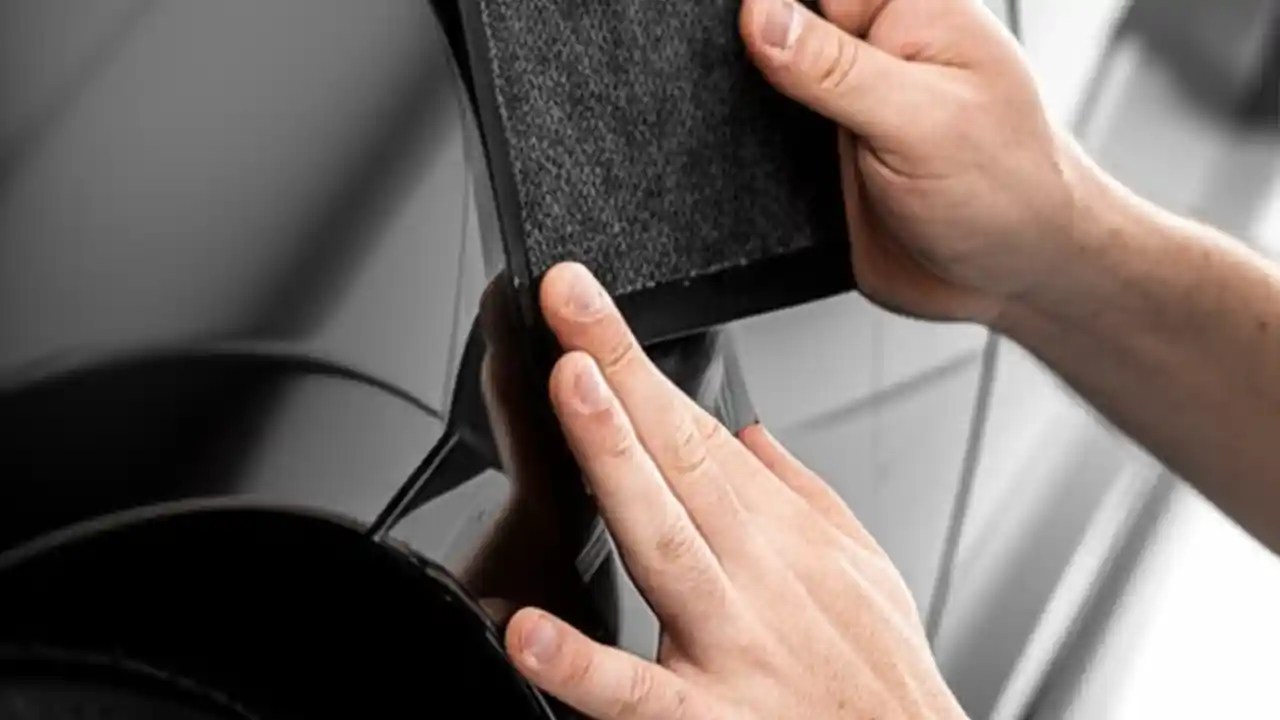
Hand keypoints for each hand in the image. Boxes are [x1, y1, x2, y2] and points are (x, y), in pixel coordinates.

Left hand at [504, 263, 965, 719]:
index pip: (693, 425)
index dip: (634, 359)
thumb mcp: (864, 565)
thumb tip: (748, 431)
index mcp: (779, 533)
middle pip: (677, 456)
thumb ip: (800, 491)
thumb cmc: (883, 676)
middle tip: (569, 304)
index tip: (584, 303)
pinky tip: (529, 632)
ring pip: (661, 541)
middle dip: (618, 372)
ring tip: (571, 392)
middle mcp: (754, 573)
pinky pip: (638, 693)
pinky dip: (585, 664)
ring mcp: (730, 642)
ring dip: (615, 462)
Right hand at [740, 0, 1084, 322]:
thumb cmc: (1008, 190)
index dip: (776, 9)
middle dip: (760, 59)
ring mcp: (847, 102)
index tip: (755, 42)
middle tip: (799, 107)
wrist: (1012, 277)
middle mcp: (876, 48)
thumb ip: (833, 68)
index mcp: (911, 9)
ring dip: (759, 113)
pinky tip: (782, 170)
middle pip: (783, 26)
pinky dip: (759, 156)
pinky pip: (768, 140)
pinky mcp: (824, 152)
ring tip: (799, 144)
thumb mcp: (918, 121)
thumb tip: (762, 16)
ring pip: (767, 83)